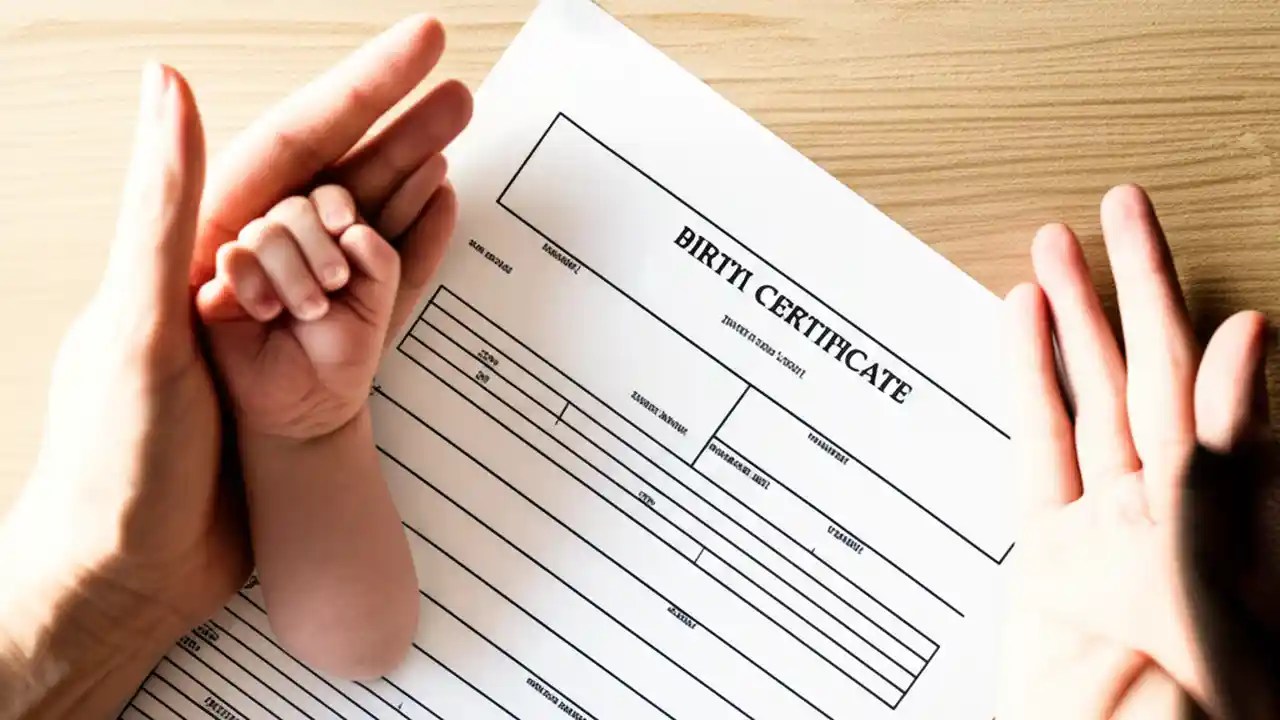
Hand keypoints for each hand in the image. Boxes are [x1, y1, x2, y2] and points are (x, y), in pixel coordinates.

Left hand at [0, 15, 468, 716]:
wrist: (132, 572)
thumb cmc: (120, 462)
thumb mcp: (143, 327)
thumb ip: (165, 206)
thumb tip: (172, 83)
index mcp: (197, 245)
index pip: (293, 143)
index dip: (362, 87)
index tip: (421, 45)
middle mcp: (237, 268)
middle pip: (333, 179)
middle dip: (397, 128)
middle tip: (458, 91)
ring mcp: (275, 316)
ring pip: (355, 230)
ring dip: (407, 183)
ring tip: (460, 145)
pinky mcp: (301, 363)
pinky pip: (368, 294)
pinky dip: (405, 255)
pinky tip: (434, 225)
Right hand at [198, 187, 411, 438]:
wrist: (311, 403)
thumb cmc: (341, 350)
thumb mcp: (376, 304)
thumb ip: (380, 262)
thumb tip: (356, 229)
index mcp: (324, 240)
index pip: (326, 197)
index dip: (336, 205)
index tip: (345, 227)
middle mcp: (284, 244)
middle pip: (293, 207)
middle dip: (318, 242)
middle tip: (334, 283)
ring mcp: (248, 263)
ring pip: (262, 231)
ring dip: (291, 268)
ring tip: (309, 310)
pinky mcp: (215, 289)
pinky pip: (229, 259)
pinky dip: (253, 280)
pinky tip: (268, 311)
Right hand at [999, 185, 1270, 717]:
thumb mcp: (1219, 608)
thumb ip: (1220, 483)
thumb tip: (1243, 356)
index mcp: (1232, 533)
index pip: (1221, 406)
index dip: (1216, 335)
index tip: (1215, 278)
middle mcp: (1173, 520)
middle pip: (1151, 378)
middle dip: (1134, 290)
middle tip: (1119, 215)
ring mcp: (1107, 534)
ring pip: (1089, 401)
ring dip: (1073, 321)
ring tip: (1055, 254)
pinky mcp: (1049, 557)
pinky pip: (1036, 454)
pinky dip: (1028, 385)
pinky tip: (1023, 331)